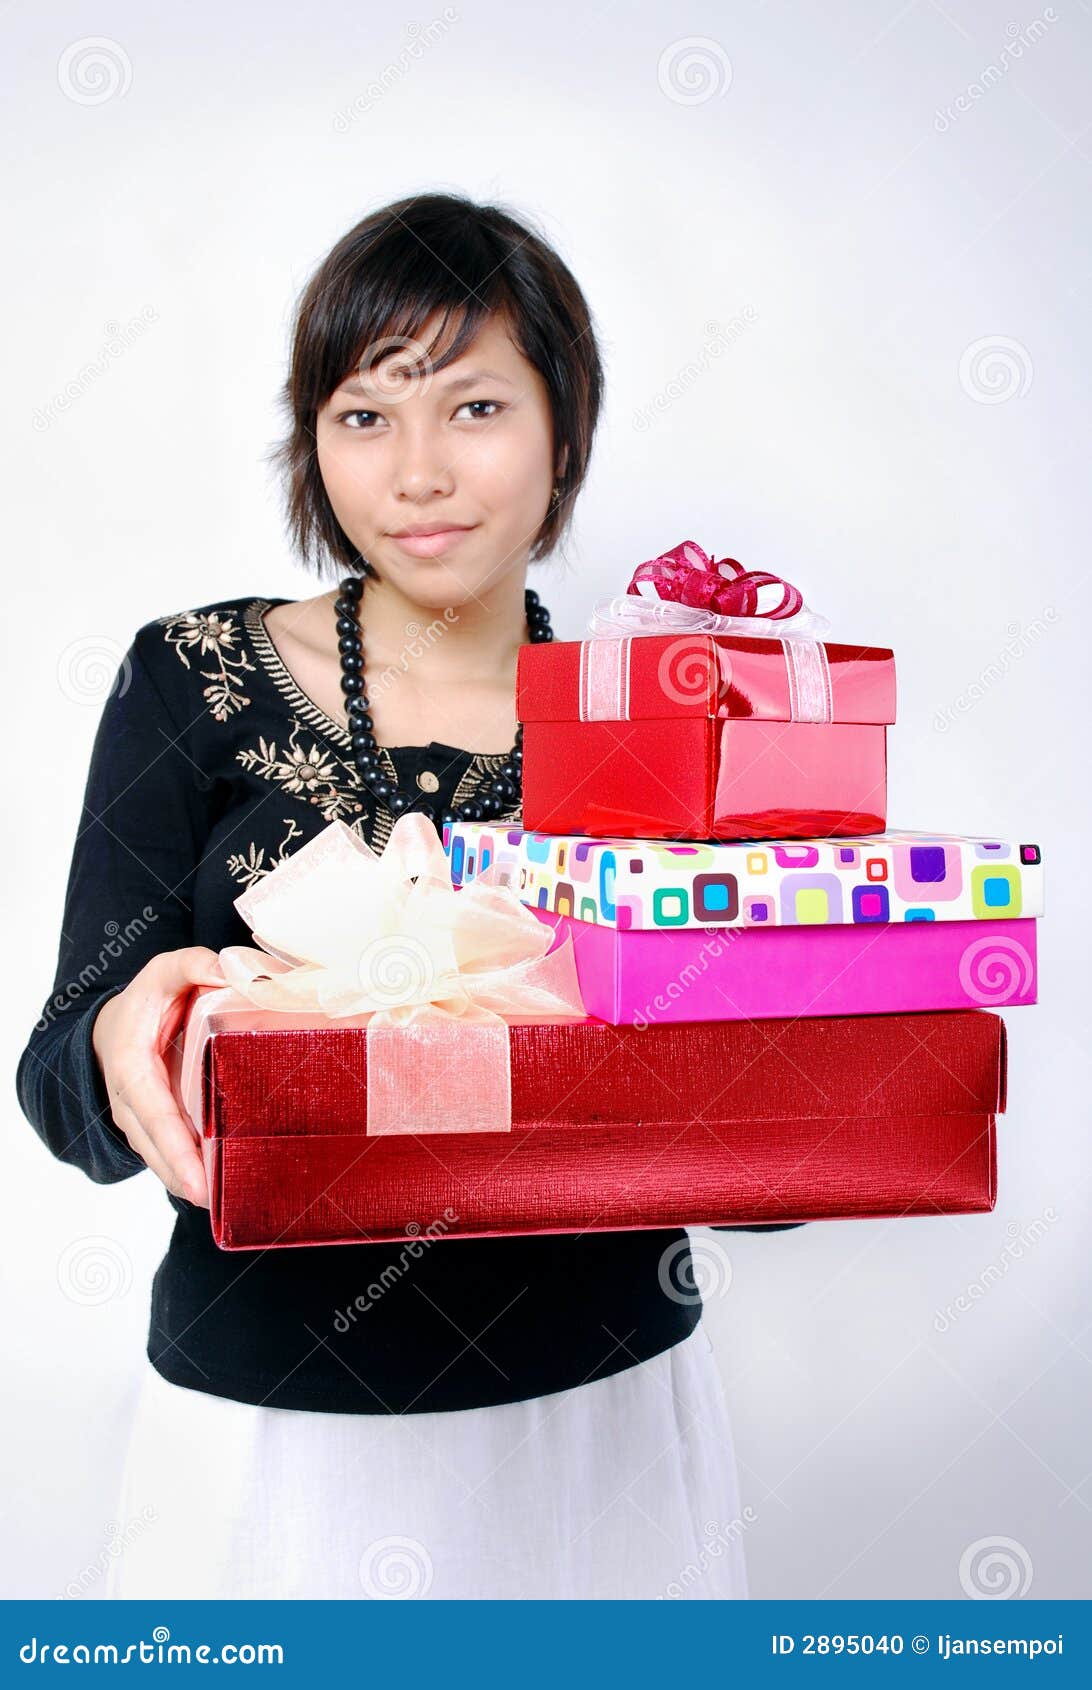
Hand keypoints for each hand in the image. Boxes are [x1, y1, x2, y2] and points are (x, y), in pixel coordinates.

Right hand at [91, 946, 226, 1206]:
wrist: (117, 1025)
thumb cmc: (146, 1000)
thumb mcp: (164, 972)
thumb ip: (192, 965)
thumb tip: (229, 970)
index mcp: (132, 1067)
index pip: (154, 1114)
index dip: (174, 1148)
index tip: (197, 1180)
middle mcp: (131, 1102)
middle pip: (158, 1148)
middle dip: (185, 1177)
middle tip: (217, 1201)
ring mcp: (141, 1121)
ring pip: (163, 1159)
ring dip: (191, 1181)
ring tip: (225, 1201)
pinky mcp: (156, 1128)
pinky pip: (172, 1155)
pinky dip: (192, 1172)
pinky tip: (222, 1186)